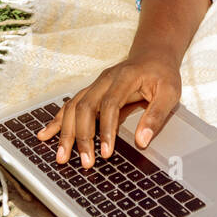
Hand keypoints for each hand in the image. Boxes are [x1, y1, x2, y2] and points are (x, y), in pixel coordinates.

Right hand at [34, 53, 181, 168]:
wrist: (152, 54)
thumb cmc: (162, 74)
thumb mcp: (170, 93)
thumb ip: (157, 116)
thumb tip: (142, 141)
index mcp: (124, 78)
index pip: (110, 105)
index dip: (106, 130)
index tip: (106, 153)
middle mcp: (105, 80)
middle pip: (85, 107)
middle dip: (82, 137)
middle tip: (85, 162)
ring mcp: (95, 85)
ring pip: (73, 107)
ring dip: (65, 132)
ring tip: (61, 156)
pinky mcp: (91, 90)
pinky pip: (70, 105)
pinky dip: (57, 121)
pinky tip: (46, 134)